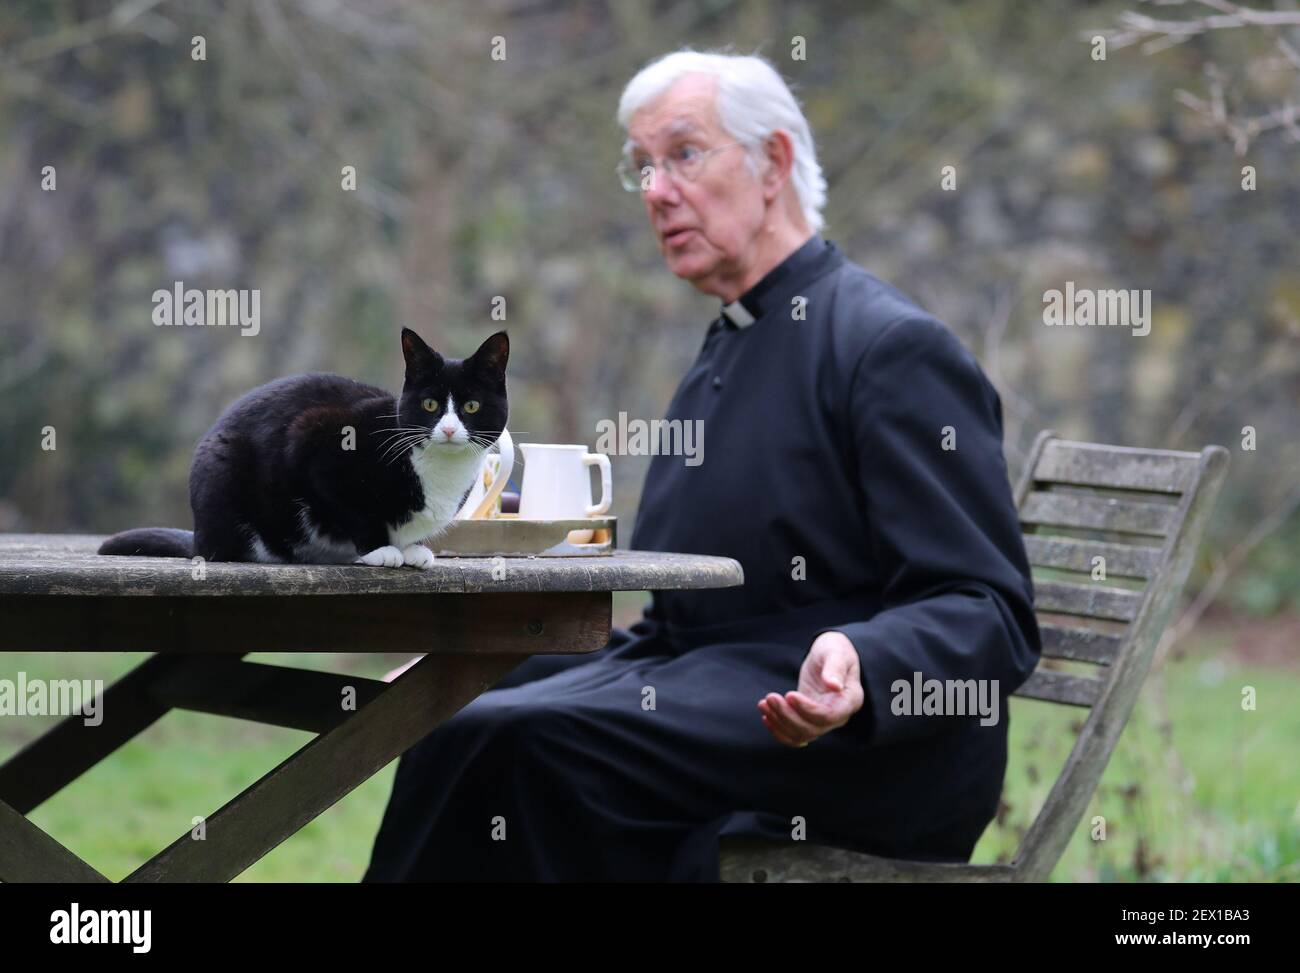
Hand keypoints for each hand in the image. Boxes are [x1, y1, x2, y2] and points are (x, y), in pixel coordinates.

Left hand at [758, 631, 863, 747]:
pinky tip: (766, 716)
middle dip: (787, 716)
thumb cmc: (835, 649)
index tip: (789, 694)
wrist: (828, 654)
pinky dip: (779, 730)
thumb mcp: (836, 652)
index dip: (807, 709)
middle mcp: (839, 715)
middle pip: (812, 729)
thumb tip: (834, 685)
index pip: (829, 715)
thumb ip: (835, 668)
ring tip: (764, 704)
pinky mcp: (809, 719)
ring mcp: (824, 720)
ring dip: (780, 723)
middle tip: (770, 697)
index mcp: (850, 699)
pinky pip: (795, 735)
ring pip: (801, 735)